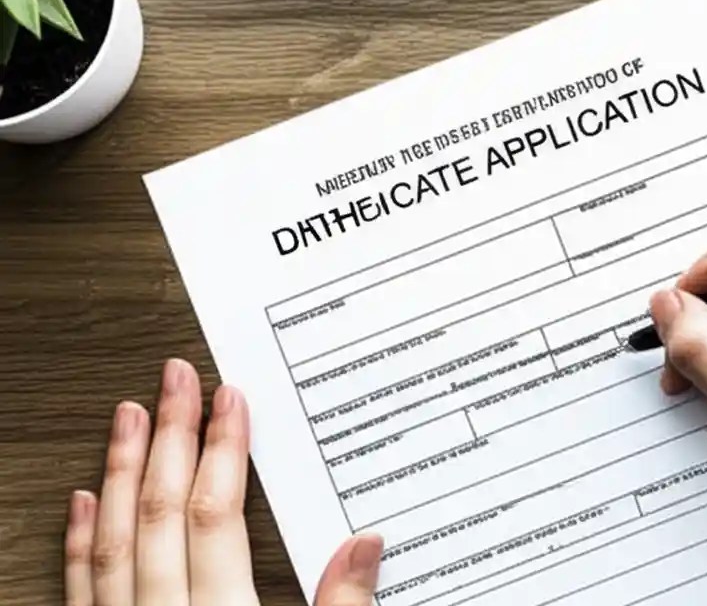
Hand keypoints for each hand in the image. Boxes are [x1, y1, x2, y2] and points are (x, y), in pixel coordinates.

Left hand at [64, 358, 383, 605]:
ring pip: (116, 539)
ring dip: (122, 471)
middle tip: (177, 381)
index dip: (224, 451)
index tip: (229, 402)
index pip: (217, 515)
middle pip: (163, 512)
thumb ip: (340, 605)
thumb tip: (366, 545)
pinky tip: (86, 500)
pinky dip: (82, 541)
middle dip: (172, 437)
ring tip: (130, 416)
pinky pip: (83, 588)